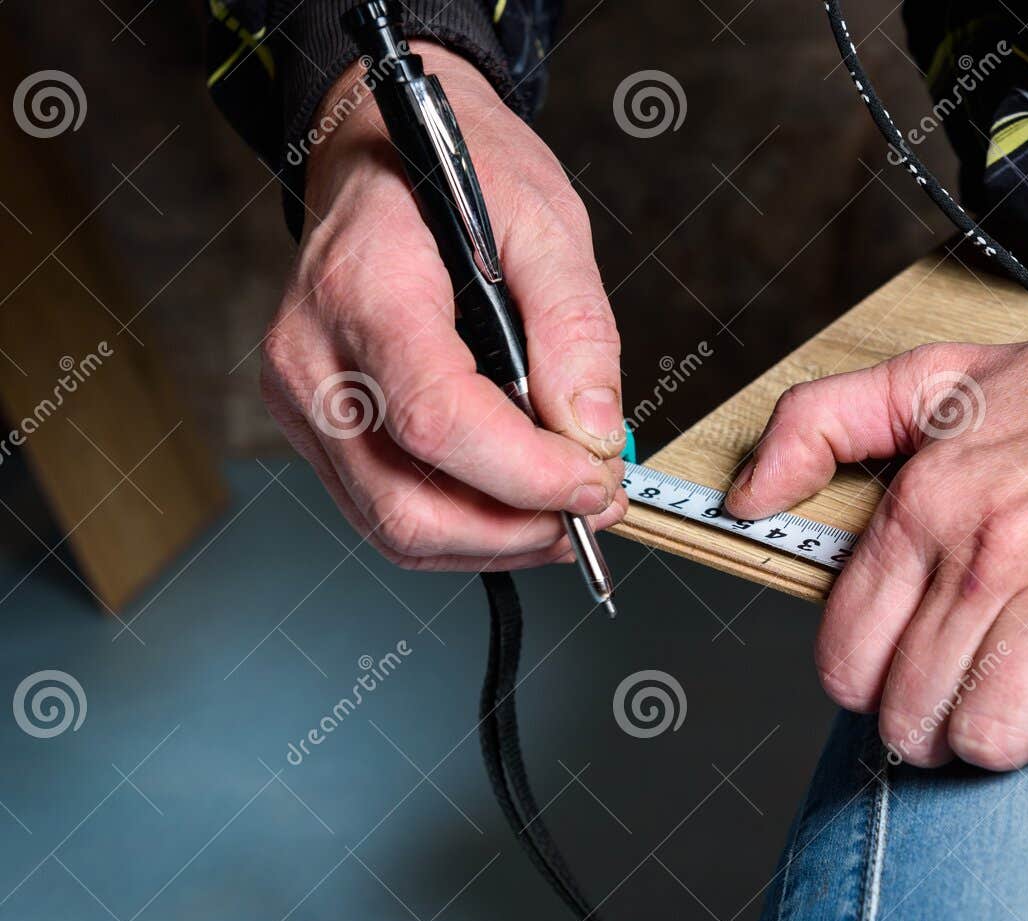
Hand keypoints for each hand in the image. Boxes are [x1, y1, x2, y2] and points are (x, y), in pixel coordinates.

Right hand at [260, 45, 624, 570]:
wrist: (380, 149)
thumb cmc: (457, 171)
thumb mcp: (544, 219)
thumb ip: (574, 327)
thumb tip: (595, 435)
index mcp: (362, 291)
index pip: (436, 420)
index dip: (528, 473)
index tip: (599, 481)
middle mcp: (312, 358)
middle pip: (407, 503)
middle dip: (518, 527)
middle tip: (598, 507)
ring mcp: (304, 402)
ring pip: (395, 528)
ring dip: (497, 542)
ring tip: (570, 512)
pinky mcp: (317, 428)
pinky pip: (386, 514)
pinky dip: (466, 530)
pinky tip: (522, 507)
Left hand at [723, 253, 1027, 768]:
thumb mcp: (934, 378)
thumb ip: (822, 423)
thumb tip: (749, 496)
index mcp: (926, 502)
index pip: (848, 659)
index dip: (870, 692)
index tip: (903, 684)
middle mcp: (988, 546)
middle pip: (917, 711)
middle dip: (936, 732)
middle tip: (971, 708)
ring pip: (995, 730)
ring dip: (1010, 743)